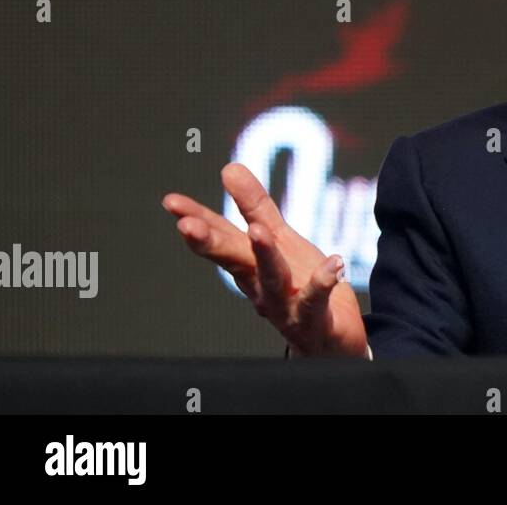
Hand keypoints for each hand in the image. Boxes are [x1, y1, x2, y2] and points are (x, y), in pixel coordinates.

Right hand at [163, 163, 367, 356]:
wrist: (331, 339)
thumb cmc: (300, 287)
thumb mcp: (280, 241)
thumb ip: (256, 207)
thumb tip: (230, 168)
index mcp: (250, 264)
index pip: (220, 237)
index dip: (196, 219)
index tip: (172, 203)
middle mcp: (261, 286)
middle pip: (235, 260)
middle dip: (211, 242)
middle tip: (188, 226)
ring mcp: (285, 306)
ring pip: (272, 280)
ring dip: (264, 257)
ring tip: (259, 231)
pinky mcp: (315, 320)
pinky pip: (316, 301)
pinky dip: (322, 283)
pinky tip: (333, 264)